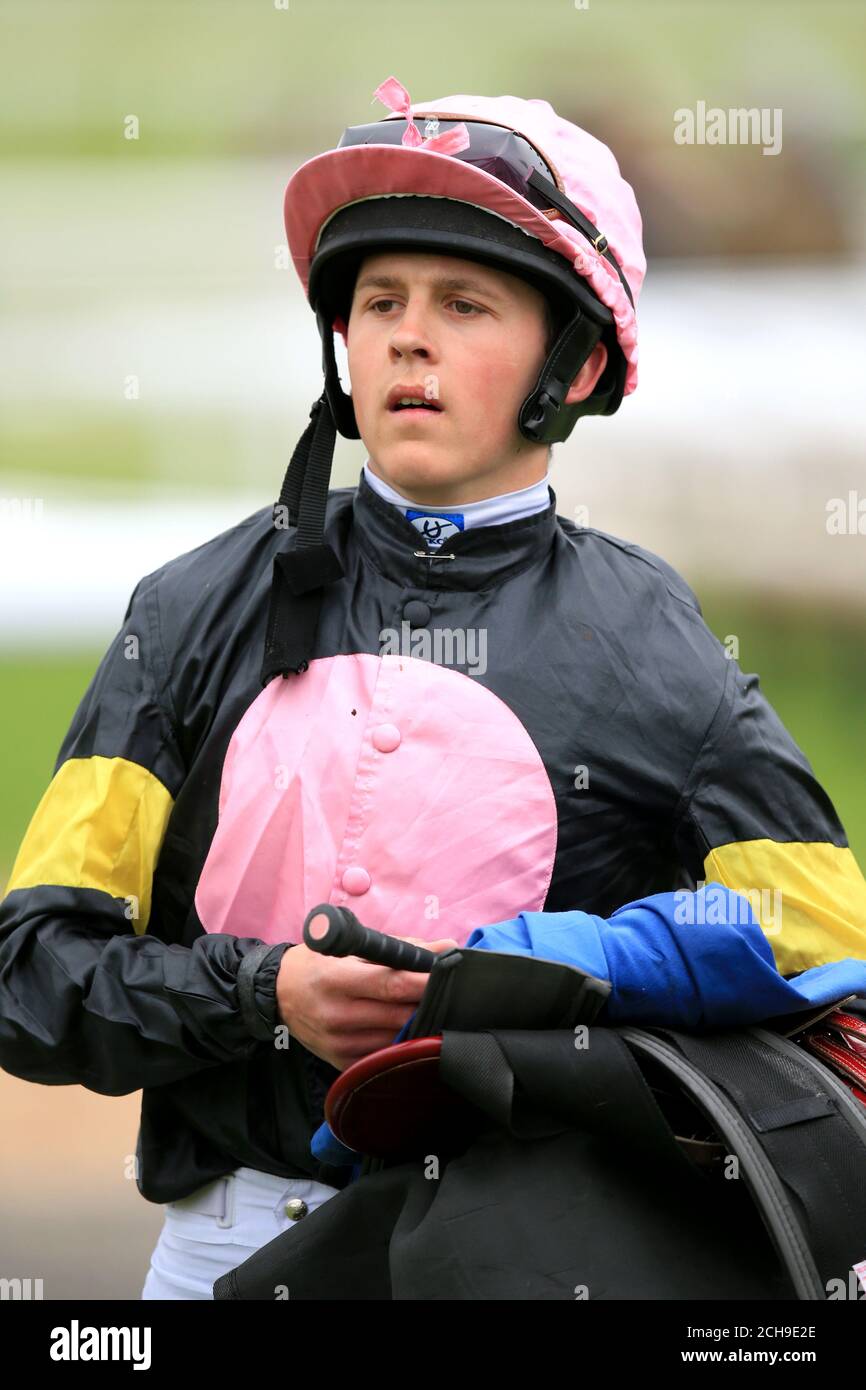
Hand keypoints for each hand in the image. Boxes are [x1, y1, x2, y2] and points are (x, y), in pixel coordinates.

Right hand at [276, 933, 458, 1071]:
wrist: (279, 995)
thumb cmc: (319, 965)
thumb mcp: (351, 948)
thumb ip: (400, 948)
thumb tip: (446, 948)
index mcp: (336, 981)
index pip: (390, 984)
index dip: (425, 981)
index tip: (448, 975)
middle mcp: (336, 1016)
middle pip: (398, 1014)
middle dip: (428, 1004)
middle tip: (450, 993)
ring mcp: (339, 1044)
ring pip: (396, 1038)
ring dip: (418, 1025)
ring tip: (432, 1010)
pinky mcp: (341, 1063)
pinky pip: (383, 1055)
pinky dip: (400, 1042)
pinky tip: (407, 1029)